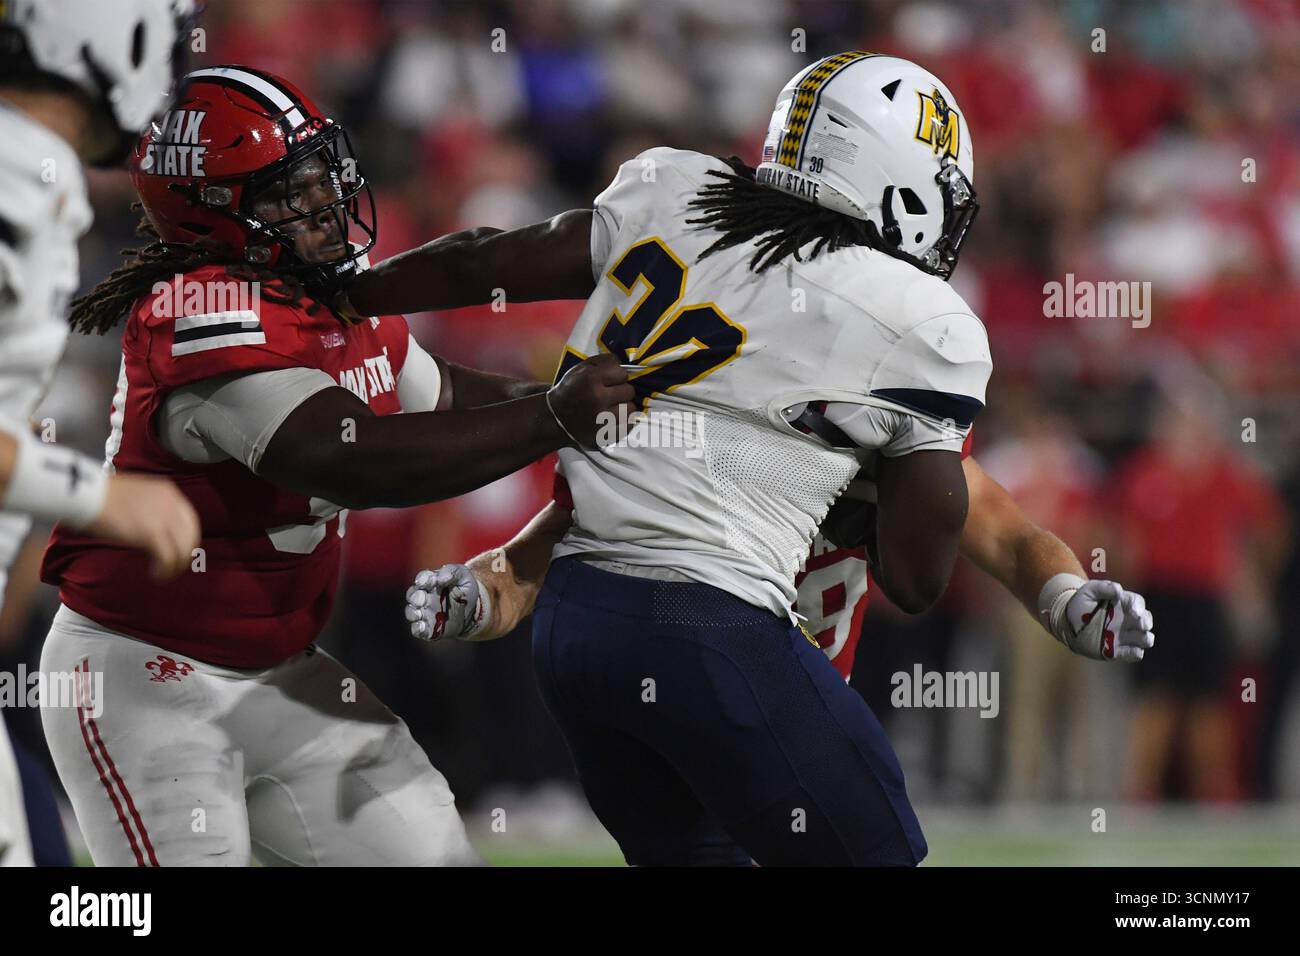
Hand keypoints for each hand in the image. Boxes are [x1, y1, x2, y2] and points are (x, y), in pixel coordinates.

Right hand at [86, 473, 200, 579]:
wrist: (86, 494)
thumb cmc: (100, 496)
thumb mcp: (135, 496)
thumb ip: (150, 509)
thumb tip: (152, 530)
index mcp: (168, 492)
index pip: (189, 520)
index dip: (186, 538)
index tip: (178, 550)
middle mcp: (171, 503)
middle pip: (191, 536)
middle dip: (184, 554)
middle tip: (173, 567)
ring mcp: (163, 518)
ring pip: (183, 550)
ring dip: (175, 566)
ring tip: (163, 574)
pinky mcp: (151, 534)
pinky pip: (168, 558)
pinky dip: (164, 570)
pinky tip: (156, 575)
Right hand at [405, 564, 489, 640]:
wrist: (473, 610)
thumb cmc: (465, 588)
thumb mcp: (463, 576)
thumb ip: (453, 572)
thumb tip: (442, 577)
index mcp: (431, 581)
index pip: (423, 578)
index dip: (423, 579)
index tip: (427, 582)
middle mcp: (424, 596)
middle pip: (413, 595)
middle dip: (416, 597)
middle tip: (422, 599)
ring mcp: (424, 612)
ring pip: (411, 612)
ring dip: (413, 613)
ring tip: (419, 614)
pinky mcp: (428, 628)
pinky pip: (417, 629)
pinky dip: (418, 629)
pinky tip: (422, 627)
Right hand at [546, 353, 635, 447]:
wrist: (556, 417)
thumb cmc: (571, 390)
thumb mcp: (581, 368)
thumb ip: (604, 361)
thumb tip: (624, 364)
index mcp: (591, 378)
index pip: (623, 374)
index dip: (618, 376)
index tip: (611, 381)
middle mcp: (597, 398)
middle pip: (629, 391)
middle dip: (622, 391)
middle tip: (611, 395)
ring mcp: (602, 418)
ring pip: (631, 409)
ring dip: (625, 407)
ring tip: (612, 407)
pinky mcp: (605, 435)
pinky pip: (629, 426)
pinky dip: (624, 422)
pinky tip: (614, 418)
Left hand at [1058, 579, 1155, 661]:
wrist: (1069, 623)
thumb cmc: (1081, 603)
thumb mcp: (1088, 591)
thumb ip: (1103, 588)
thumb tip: (1119, 590)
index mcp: (1123, 603)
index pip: (1137, 602)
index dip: (1138, 606)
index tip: (1134, 611)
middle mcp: (1128, 619)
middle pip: (1146, 619)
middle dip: (1146, 622)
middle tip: (1141, 624)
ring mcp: (1125, 635)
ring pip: (1145, 638)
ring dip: (1145, 638)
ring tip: (1141, 637)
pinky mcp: (1118, 650)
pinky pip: (1134, 654)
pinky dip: (1135, 653)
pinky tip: (1131, 651)